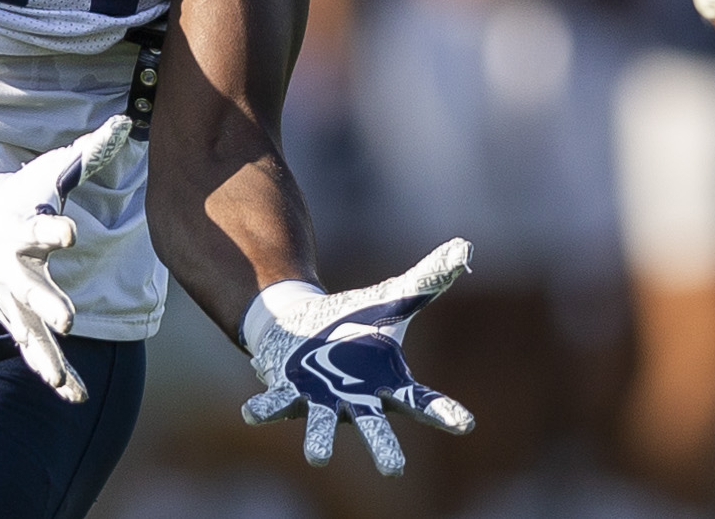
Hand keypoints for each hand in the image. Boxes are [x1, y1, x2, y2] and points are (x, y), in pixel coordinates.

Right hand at [0, 115, 130, 401]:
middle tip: (69, 320)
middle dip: (47, 303)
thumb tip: (123, 123)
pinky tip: (74, 395)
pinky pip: (35, 350)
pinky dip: (53, 372)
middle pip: (29, 288)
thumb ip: (86, 153)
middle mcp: (11, 266)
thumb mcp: (46, 170)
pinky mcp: (15, 318)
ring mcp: (10, 298)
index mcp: (20, 227)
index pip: (37, 227)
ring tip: (66, 383)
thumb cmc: (16, 193)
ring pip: (28, 331)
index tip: (68, 232)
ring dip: (47, 356)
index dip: (51, 230)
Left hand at [241, 239, 475, 475]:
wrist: (303, 327)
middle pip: (374, 426)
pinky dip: (264, 409)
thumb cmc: (357, 322)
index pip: (421, 400)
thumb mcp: (394, 297)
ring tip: (317, 458)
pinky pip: (276, 404)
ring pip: (323, 425)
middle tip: (394, 469)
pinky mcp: (288, 391)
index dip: (443, 412)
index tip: (465, 423)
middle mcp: (357, 399)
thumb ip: (429, 278)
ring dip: (319, 442)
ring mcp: (321, 400)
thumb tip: (464, 245)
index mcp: (387, 382)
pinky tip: (249, 414)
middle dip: (383, 448)